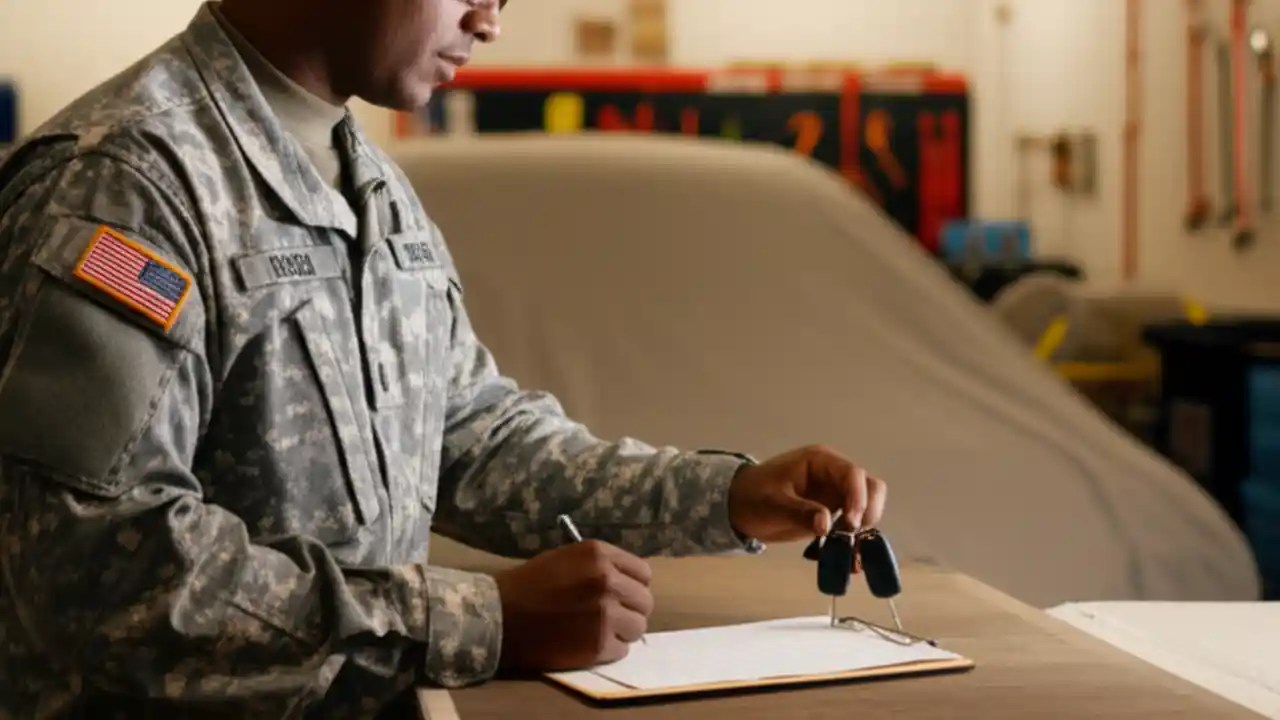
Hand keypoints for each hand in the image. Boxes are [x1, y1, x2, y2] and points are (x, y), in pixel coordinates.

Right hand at [493, 540, 653, 671]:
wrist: (500, 616)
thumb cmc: (529, 584)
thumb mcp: (567, 558)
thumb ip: (601, 566)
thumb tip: (627, 581)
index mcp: (599, 555)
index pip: (643, 573)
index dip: (634, 585)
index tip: (624, 594)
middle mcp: (608, 582)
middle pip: (644, 601)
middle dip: (631, 609)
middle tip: (612, 616)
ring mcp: (605, 614)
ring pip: (637, 627)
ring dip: (622, 631)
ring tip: (600, 631)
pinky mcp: (598, 645)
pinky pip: (622, 649)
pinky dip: (609, 649)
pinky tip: (589, 643)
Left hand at [728, 445, 887, 542]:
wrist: (738, 508)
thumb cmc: (753, 496)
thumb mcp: (772, 504)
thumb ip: (799, 512)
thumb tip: (826, 524)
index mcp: (820, 461)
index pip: (852, 474)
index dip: (858, 497)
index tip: (851, 523)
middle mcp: (834, 475)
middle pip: (870, 487)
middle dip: (867, 511)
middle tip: (852, 534)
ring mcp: (836, 494)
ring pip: (867, 507)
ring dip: (864, 528)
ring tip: (850, 550)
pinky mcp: (833, 514)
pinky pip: (854, 525)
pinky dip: (856, 541)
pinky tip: (850, 561)